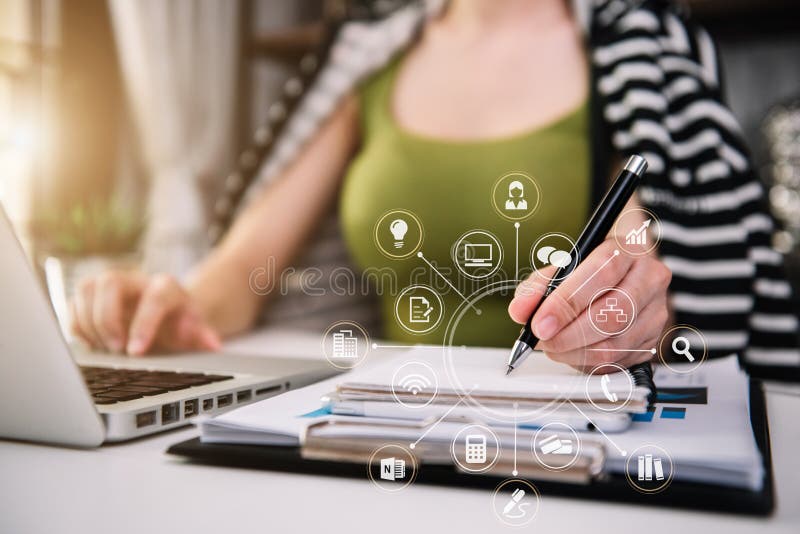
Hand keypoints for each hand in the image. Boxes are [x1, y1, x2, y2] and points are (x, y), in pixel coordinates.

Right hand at [70, 271, 220, 355]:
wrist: (168, 313)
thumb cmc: (180, 322)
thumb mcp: (195, 330)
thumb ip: (203, 336)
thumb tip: (213, 344)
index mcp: (166, 287)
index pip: (154, 297)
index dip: (144, 324)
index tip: (136, 352)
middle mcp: (135, 280)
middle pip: (110, 282)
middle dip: (107, 319)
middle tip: (115, 349)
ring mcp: (110, 285)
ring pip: (86, 289)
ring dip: (90, 324)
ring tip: (105, 349)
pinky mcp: (91, 296)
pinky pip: (73, 304)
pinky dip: (77, 327)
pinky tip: (93, 344)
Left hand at [508, 238, 670, 372]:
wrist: (623, 275)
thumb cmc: (590, 271)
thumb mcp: (560, 269)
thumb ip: (537, 287)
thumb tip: (520, 311)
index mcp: (627, 250)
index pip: (601, 274)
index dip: (567, 302)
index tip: (539, 322)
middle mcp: (649, 279)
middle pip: (612, 314)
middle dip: (568, 333)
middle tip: (541, 338)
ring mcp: (656, 312)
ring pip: (615, 344)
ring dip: (574, 352)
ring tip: (551, 345)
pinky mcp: (653, 340)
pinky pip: (617, 361)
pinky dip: (586, 362)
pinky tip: (571, 352)